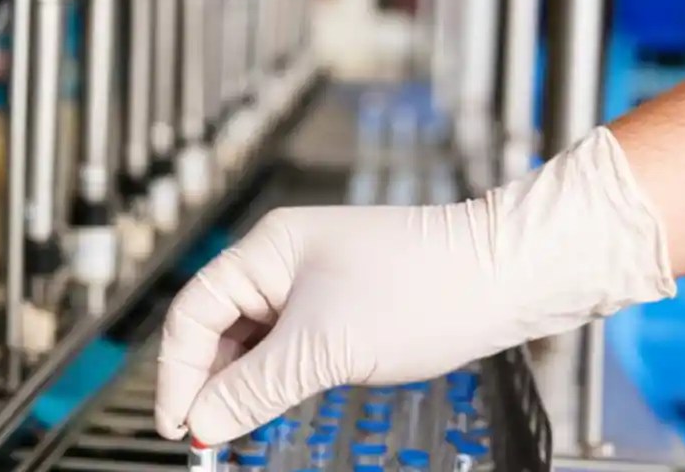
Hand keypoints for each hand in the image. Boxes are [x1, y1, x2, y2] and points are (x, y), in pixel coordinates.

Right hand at [154, 127, 674, 444]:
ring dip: (241, 381)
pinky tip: (275, 402)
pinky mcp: (341, 302)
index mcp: (267, 250)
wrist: (507, 275)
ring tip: (236, 425)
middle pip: (217, 324)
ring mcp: (313, 280)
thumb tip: (205, 421)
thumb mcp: (324, 349)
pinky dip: (275, 375)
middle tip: (204, 434)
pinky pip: (287, 341)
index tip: (179, 424)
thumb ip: (254, 388)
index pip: (193, 311)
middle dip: (206, 380)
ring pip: (253, 337)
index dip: (177, 371)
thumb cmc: (424, 288)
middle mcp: (282, 259)